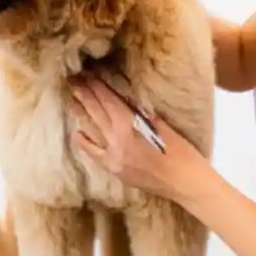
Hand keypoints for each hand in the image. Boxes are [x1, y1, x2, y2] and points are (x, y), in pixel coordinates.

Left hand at [67, 75, 206, 201]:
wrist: (184, 182)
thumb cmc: (181, 151)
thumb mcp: (162, 124)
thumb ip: (140, 113)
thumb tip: (125, 100)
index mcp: (130, 124)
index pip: (109, 100)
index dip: (98, 86)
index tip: (88, 74)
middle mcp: (117, 139)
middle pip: (98, 111)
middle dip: (86, 94)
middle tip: (73, 80)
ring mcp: (113, 156)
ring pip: (94, 129)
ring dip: (82, 112)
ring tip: (71, 98)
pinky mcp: (115, 169)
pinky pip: (95, 154)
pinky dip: (85, 144)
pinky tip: (76, 133)